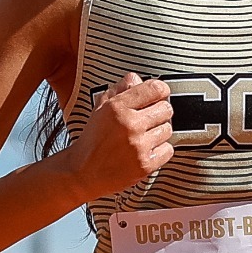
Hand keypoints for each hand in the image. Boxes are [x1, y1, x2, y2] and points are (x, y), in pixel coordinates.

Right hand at [60, 72, 172, 199]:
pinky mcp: (145, 164)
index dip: (161, 91)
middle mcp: (129, 124)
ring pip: (168, 130)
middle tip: (147, 119)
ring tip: (143, 137)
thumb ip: (120, 90)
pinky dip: (160, 151)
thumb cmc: (92, 140)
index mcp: (117, 107)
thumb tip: (138, 79)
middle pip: (166, 109)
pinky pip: (168, 150)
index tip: (159, 95)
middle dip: (159, 112)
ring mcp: (138, 145)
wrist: (83, 173)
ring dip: (159, 132)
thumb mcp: (100, 108)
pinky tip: (145, 150)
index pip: (155, 88)